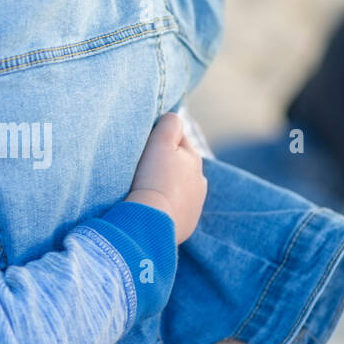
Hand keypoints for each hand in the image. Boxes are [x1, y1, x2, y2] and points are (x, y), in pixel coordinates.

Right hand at [127, 113, 206, 242]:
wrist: (152, 221)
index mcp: (194, 158)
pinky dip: (166, 207)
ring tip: (148, 191)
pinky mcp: (187, 224)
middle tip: (144, 170)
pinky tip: (153, 208)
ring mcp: (195, 204)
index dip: (160, 140)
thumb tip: (173, 118)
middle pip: (179, 165)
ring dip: (167, 187)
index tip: (145, 148)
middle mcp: (200, 180)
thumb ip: (169, 124)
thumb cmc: (153, 179)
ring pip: (179, 188)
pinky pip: (175, 210)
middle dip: (165, 165)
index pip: (178, 138)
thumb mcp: (160, 142)